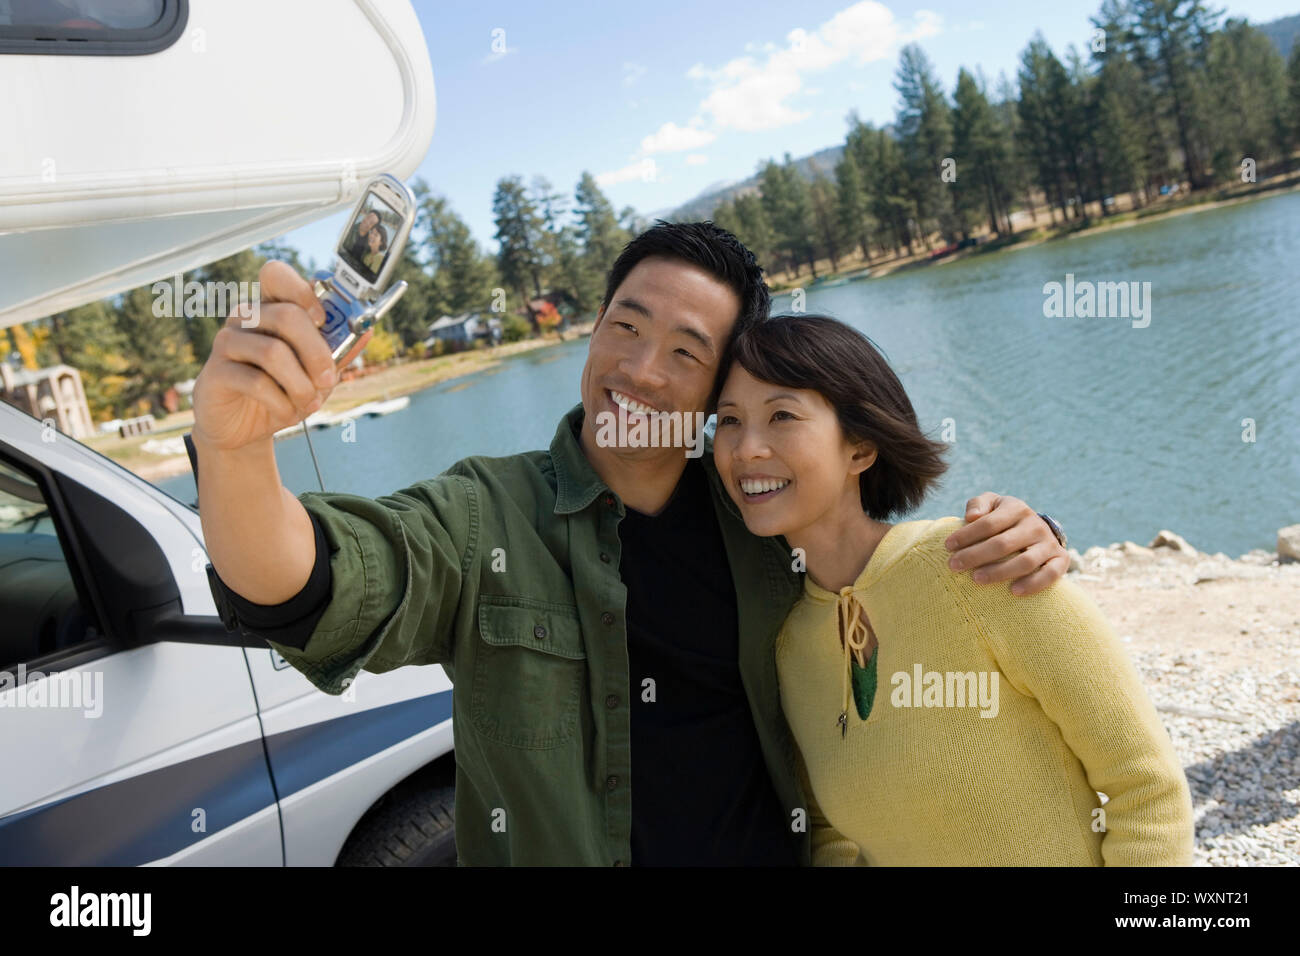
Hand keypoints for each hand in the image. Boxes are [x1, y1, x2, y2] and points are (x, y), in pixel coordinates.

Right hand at [191, 261, 371, 450]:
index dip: (303, 291)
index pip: (276, 275)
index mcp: (271, 307)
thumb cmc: (283, 389)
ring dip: (301, 384)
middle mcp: (246, 317)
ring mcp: (227, 342)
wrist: (245, 426)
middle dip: (317, 352)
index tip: (323, 319)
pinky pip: (256, 382)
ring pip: (273, 352)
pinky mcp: (216, 372)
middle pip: (287, 316)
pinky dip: (282, 402)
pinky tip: (289, 411)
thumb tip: (367, 331)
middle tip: (328, 378)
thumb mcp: (318, 371)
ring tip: (310, 402)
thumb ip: (339, 350)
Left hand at [943, 493, 1067, 595]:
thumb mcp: (992, 504)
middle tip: (954, 566)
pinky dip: (1033, 584)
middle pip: (1003, 543)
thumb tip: (971, 517)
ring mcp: (1049, 543)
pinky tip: (1013, 592)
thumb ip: (978, 504)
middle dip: (975, 555)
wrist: (1037, 529)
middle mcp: (1035, 525)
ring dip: (999, 572)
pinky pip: (1050, 574)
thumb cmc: (1003, 519)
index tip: (947, 547)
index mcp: (1016, 508)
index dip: (966, 535)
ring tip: (976, 579)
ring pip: (1025, 561)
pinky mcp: (1061, 560)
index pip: (988, 523)